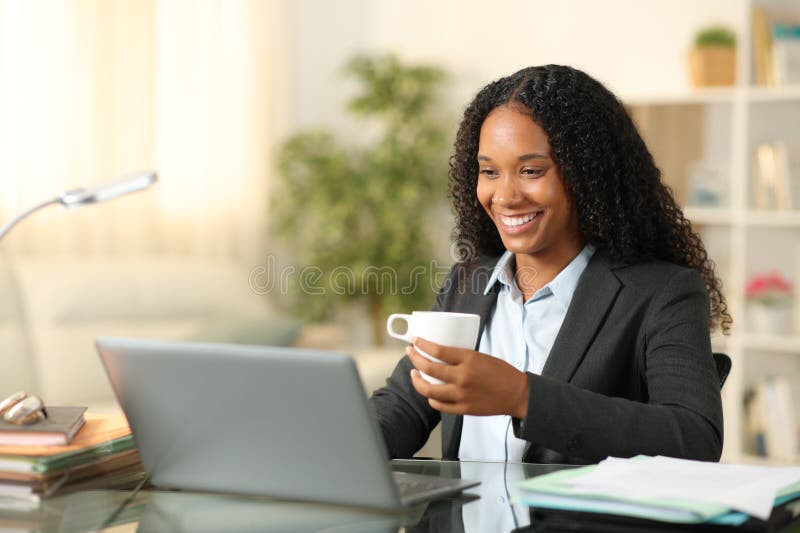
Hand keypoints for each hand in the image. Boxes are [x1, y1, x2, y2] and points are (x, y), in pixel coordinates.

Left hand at [406, 337, 528, 418]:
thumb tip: (439, 355)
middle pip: (429, 368)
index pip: (438, 350)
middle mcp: (462, 377)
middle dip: (414, 358)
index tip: (415, 341)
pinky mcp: (463, 409)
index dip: (422, 345)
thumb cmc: (502, 372)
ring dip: (417, 381)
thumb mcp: (481, 356)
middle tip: (410, 353)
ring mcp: (461, 395)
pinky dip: (431, 398)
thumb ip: (461, 357)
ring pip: (429, 389)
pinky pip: (439, 405)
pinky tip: (428, 393)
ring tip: (414, 374)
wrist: (517, 394)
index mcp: (468, 359)